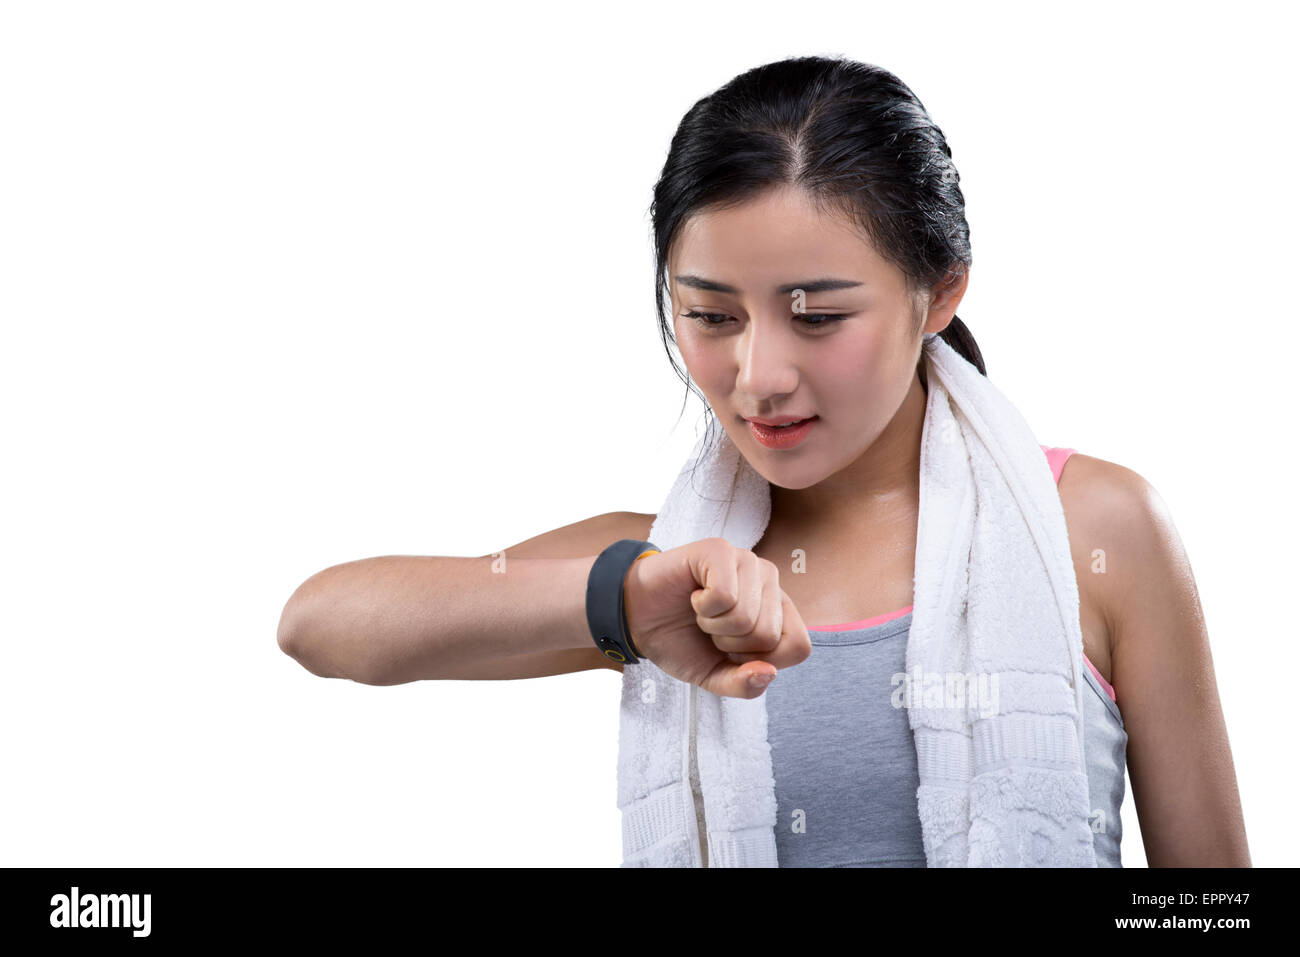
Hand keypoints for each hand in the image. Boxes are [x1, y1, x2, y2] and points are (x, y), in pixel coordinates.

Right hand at [622, 537, 810, 698]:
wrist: (635, 617)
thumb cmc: (679, 640)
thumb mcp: (714, 676)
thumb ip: (743, 684)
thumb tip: (768, 673)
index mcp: (778, 609)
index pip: (800, 647)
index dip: (761, 661)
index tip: (731, 652)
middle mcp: (770, 581)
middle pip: (770, 636)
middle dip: (731, 645)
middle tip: (710, 629)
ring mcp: (747, 561)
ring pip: (746, 617)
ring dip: (713, 625)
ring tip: (701, 612)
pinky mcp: (720, 549)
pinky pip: (725, 595)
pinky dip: (702, 607)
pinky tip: (694, 596)